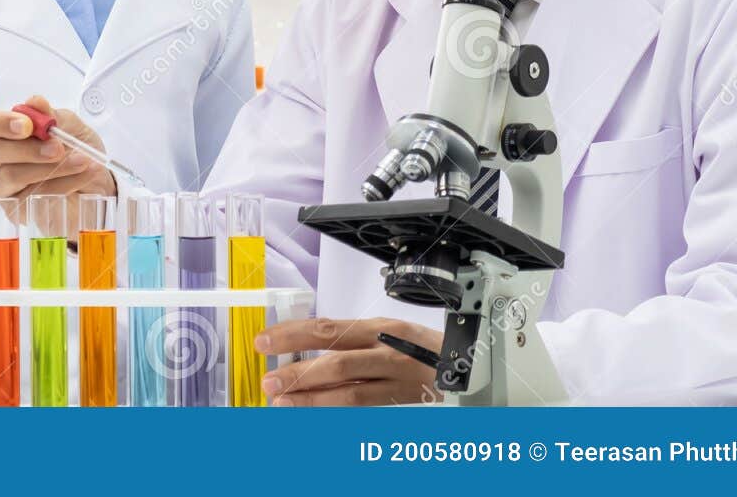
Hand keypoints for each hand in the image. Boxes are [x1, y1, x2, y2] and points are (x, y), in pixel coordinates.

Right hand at [0, 95, 116, 226]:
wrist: (96, 182)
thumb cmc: (74, 151)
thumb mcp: (70, 127)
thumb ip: (51, 115)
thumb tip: (35, 102)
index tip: (27, 125)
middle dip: (28, 149)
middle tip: (58, 147)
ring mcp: (0, 187)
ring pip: (12, 176)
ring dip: (50, 168)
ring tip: (81, 160)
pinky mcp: (14, 209)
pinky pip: (32, 196)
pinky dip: (61, 184)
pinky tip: (81, 175)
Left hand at [255, 317, 443, 405]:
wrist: (471, 365)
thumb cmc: (423, 346)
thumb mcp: (387, 331)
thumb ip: (350, 338)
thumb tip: (303, 344)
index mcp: (380, 327)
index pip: (328, 328)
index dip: (293, 334)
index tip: (265, 340)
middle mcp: (388, 351)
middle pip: (336, 360)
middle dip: (298, 371)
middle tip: (269, 380)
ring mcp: (396, 379)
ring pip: (348, 389)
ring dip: (311, 396)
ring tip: (282, 401)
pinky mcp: (401, 401)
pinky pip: (362, 405)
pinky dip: (333, 408)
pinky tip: (311, 411)